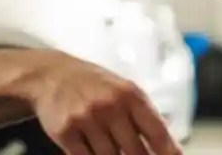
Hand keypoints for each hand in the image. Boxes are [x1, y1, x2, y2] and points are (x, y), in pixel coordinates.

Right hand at [29, 51, 182, 154]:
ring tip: (112, 147)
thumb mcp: (124, 89)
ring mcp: (86, 119)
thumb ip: (145, 115)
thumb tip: (169, 148)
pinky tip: (93, 150)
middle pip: (136, 153)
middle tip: (134, 154)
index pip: (158, 133)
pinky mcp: (66, 131)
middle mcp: (110, 105)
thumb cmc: (94, 85)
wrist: (51, 74)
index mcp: (130, 94)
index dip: (168, 153)